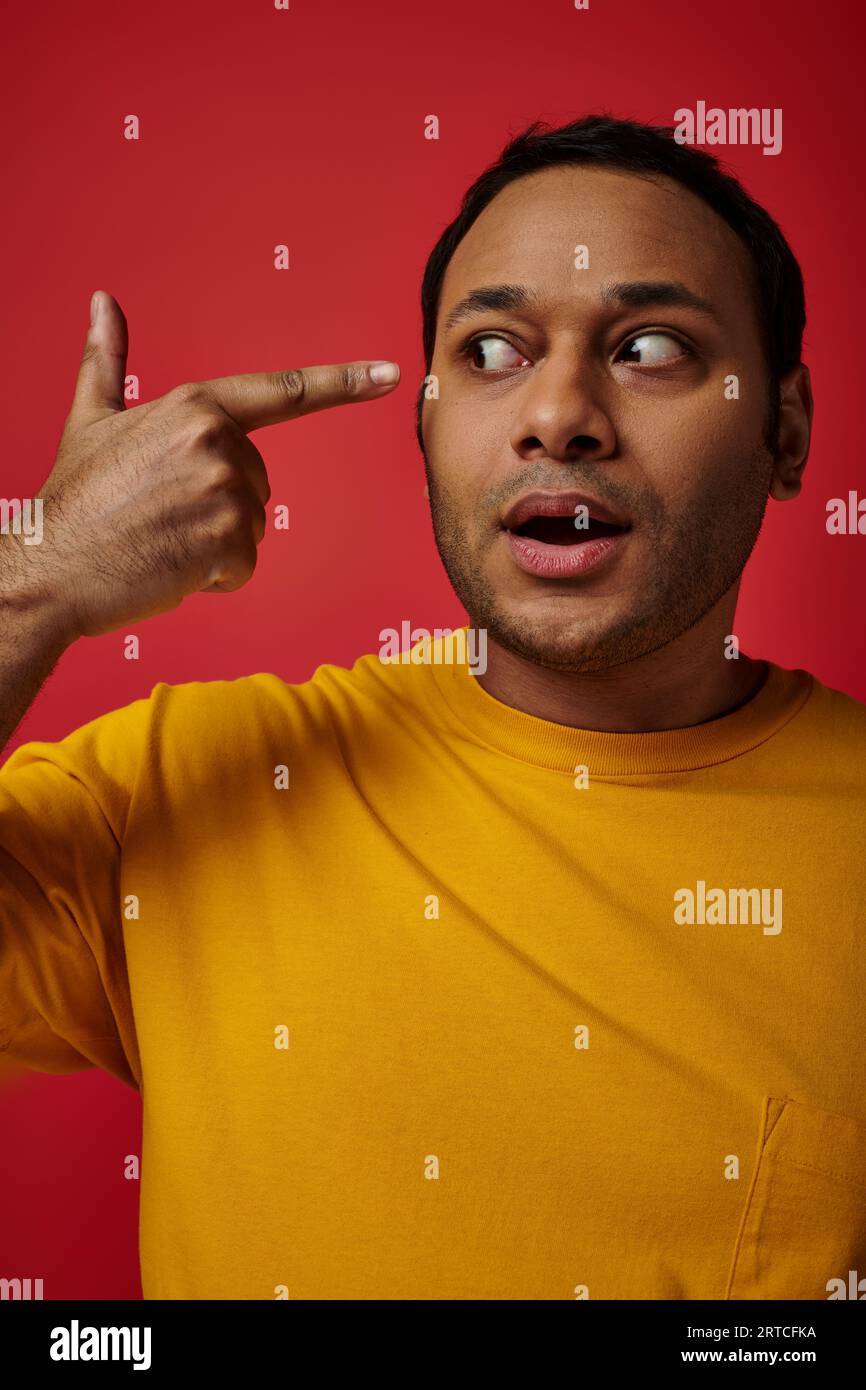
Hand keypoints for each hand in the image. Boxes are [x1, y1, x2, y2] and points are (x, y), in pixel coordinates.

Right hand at [21, 290, 400, 638]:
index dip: (344, 382)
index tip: (390, 374)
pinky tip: (171, 567)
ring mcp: (224, 492)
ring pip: (254, 526)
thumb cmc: (75, 498)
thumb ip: (107, 360)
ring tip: (161, 539)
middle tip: (162, 515)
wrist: (50, 567)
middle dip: (220, 506)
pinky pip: (244, 566)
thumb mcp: (91, 419)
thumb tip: (102, 302)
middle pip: (259, 482)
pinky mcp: (226, 542)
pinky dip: (215, 577)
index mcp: (196, 405)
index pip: (284, 393)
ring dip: (216, 544)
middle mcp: (218, 441)